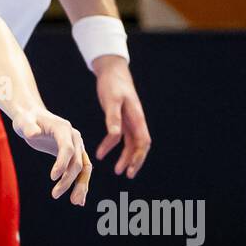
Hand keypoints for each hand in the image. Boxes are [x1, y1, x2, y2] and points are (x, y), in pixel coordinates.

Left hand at [12, 109, 90, 205]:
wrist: (33, 117)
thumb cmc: (26, 119)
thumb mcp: (23, 121)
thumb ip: (28, 127)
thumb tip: (32, 134)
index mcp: (63, 128)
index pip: (67, 148)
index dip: (62, 163)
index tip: (52, 177)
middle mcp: (74, 137)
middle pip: (77, 161)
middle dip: (68, 180)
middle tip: (55, 195)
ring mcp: (77, 146)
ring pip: (84, 168)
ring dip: (81, 185)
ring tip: (76, 203)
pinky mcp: (74, 154)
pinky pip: (81, 170)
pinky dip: (81, 184)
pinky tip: (79, 200)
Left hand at [92, 56, 150, 177]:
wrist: (111, 71)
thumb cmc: (113, 84)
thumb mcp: (112, 100)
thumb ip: (113, 118)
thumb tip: (115, 137)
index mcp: (137, 117)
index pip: (143, 141)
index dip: (139, 156)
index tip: (131, 168)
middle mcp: (135, 121)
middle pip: (139, 145)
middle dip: (134, 160)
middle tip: (126, 174)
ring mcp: (129, 120)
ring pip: (130, 143)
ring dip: (125, 156)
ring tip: (117, 170)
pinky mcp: (120, 119)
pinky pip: (121, 137)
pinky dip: (113, 146)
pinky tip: (102, 153)